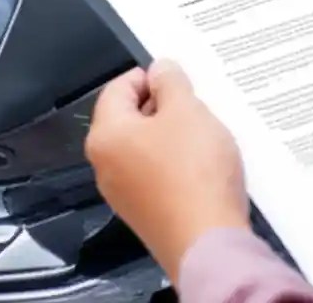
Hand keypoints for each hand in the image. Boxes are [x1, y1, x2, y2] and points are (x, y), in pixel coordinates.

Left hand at [85, 60, 248, 282]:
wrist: (208, 243)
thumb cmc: (194, 173)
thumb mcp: (187, 111)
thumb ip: (171, 83)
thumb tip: (160, 69)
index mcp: (105, 135)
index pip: (117, 89)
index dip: (148, 76)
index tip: (175, 77)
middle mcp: (105, 165)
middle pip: (129, 119)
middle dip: (162, 107)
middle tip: (194, 105)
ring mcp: (123, 193)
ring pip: (144, 148)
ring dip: (172, 136)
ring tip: (203, 136)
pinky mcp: (144, 214)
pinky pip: (154, 176)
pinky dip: (175, 164)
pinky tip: (201, 167)